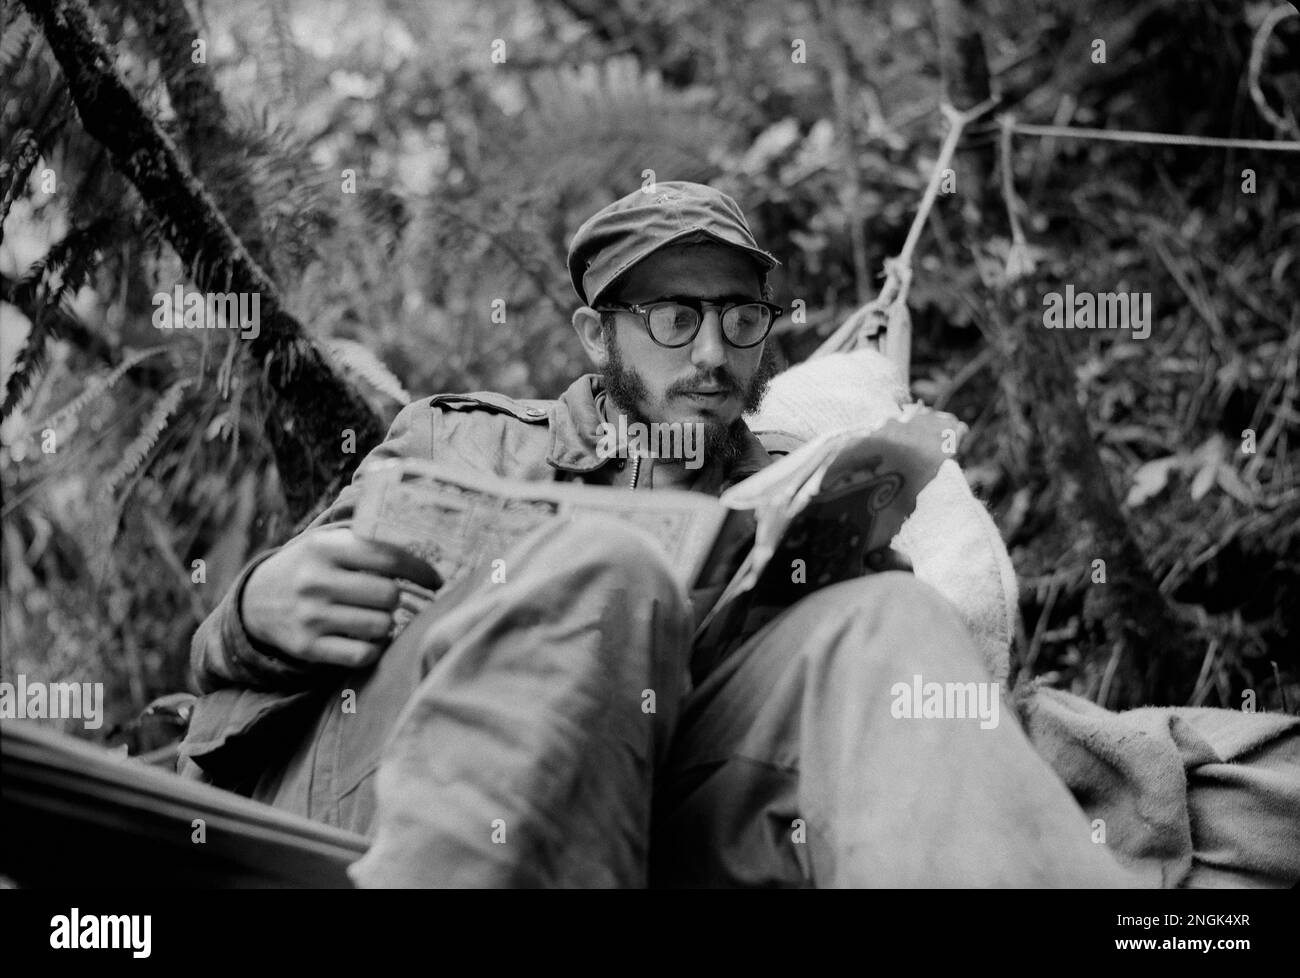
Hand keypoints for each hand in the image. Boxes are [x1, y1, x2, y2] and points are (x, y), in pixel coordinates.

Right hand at [240, 524, 441, 667]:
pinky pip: (362, 654)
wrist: (256, 600)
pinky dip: (375, 648)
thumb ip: (367, 539)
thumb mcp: (328, 542)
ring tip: (379, 616)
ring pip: (380, 626)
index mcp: (326, 547)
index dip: (420, 570)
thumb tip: (427, 542)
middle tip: (398, 598)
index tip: (436, 579)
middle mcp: (315, 580)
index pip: (387, 557)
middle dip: (399, 598)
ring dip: (388, 623)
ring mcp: (310, 616)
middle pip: (388, 595)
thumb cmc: (310, 567)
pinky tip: (370, 638)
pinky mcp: (307, 647)